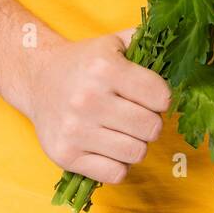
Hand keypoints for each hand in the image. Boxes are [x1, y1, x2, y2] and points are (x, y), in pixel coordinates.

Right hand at [26, 26, 171, 186]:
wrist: (37, 79)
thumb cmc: (84, 63)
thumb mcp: (113, 43)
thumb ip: (146, 39)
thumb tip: (176, 41)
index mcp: (103, 68)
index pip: (160, 96)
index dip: (162, 97)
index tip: (152, 96)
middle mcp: (88, 99)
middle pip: (151, 128)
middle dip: (151, 122)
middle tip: (139, 115)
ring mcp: (74, 130)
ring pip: (136, 153)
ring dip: (136, 144)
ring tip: (124, 131)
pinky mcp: (65, 155)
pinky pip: (115, 174)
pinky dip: (118, 164)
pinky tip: (110, 148)